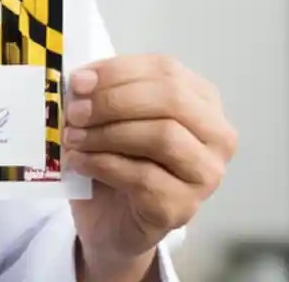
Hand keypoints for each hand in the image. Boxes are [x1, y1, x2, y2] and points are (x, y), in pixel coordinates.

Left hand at [64, 55, 236, 280]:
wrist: (111, 219)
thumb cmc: (115, 158)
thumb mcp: (109, 116)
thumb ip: (102, 94)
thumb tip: (80, 82)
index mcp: (201, 100)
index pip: (166, 70)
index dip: (117, 72)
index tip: (78, 81)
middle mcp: (217, 135)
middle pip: (170, 100)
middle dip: (113, 101)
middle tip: (74, 111)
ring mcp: (206, 174)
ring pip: (161, 136)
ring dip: (106, 133)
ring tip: (72, 138)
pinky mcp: (183, 206)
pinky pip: (142, 176)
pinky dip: (101, 164)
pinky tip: (78, 162)